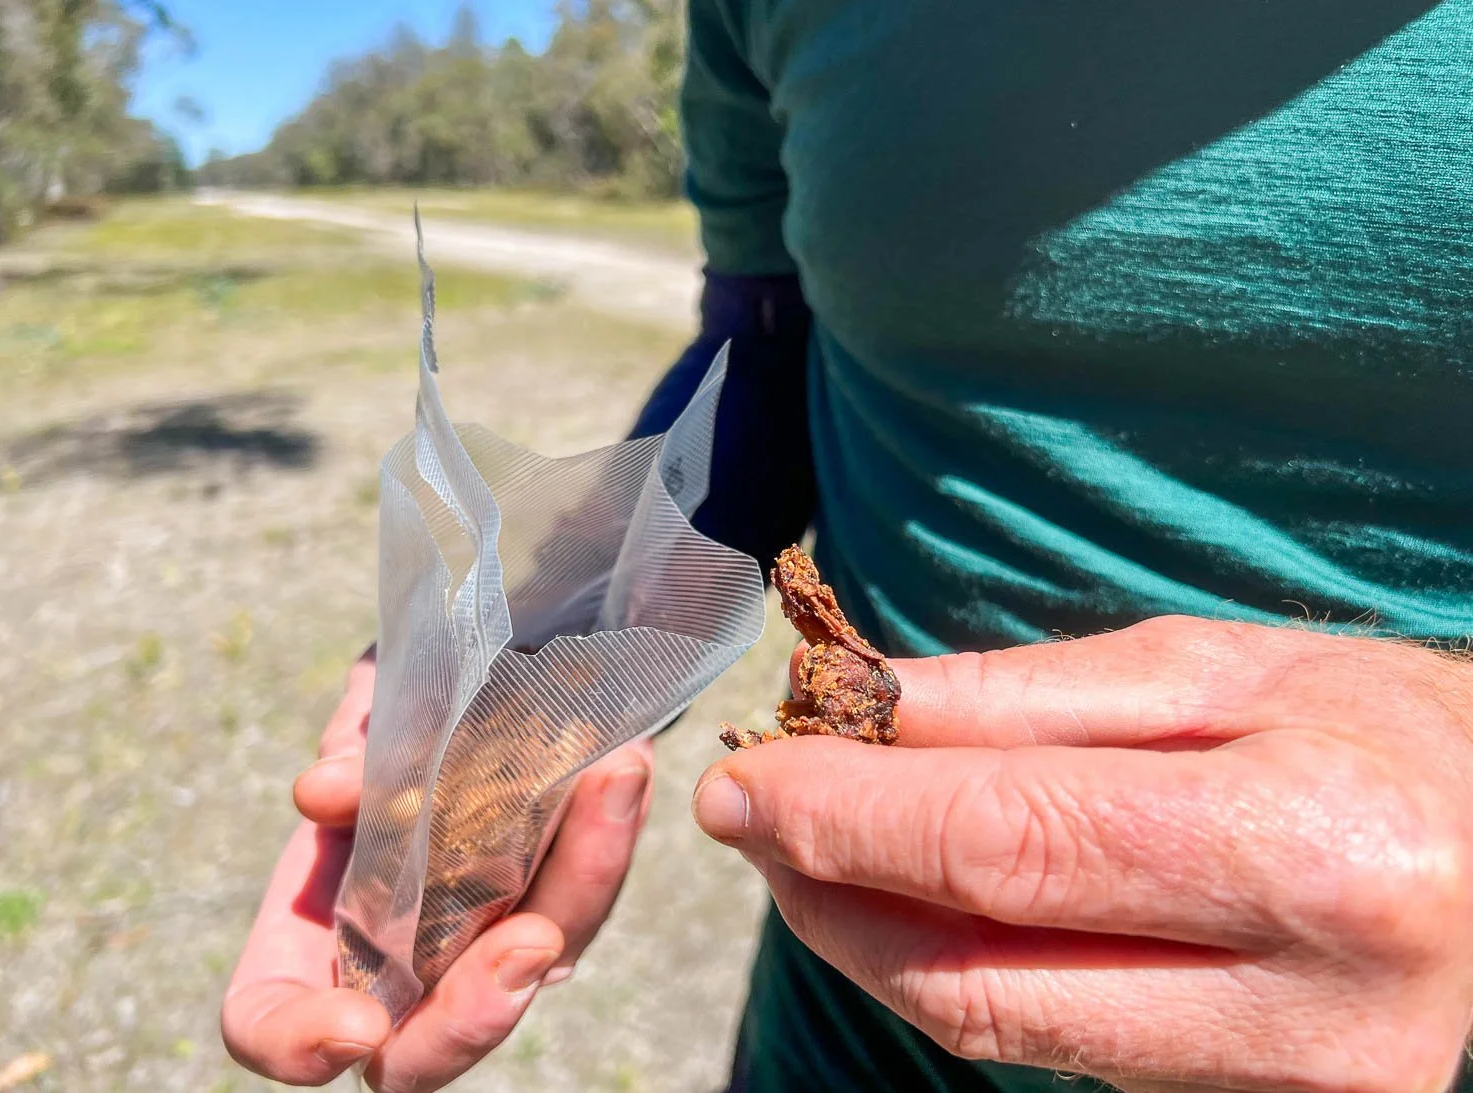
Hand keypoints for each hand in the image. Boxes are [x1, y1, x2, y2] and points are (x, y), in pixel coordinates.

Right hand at [223, 646, 654, 1091]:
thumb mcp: (373, 709)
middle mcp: (398, 957)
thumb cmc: (407, 700)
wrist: (498, 657)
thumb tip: (326, 793)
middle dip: (476, 1017)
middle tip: (530, 944)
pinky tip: (622, 770)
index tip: (356, 1024)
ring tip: (611, 785)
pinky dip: (607, 836)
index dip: (296, 1042)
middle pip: (421, 1049)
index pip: (270, 1018)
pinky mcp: (561, 900)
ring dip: (579, 886)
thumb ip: (352, 748)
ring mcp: (484, 940)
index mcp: (309, 923)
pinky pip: (586, 891)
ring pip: (534, 964)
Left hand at [693, 617, 1472, 1092]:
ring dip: (869, 936)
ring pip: (996, 1031)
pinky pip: (1045, 1047)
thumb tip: (859, 712)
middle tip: (752, 816)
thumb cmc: (1367, 726)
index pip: (1007, 849)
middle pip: (978, 977)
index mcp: (1301, 851)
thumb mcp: (1209, 669)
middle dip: (829, 892)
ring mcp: (1276, 1091)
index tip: (746, 778)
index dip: (847, 816)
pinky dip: (948, 969)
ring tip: (806, 849)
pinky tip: (902, 899)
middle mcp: (1299, 1010)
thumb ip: (1025, 699)